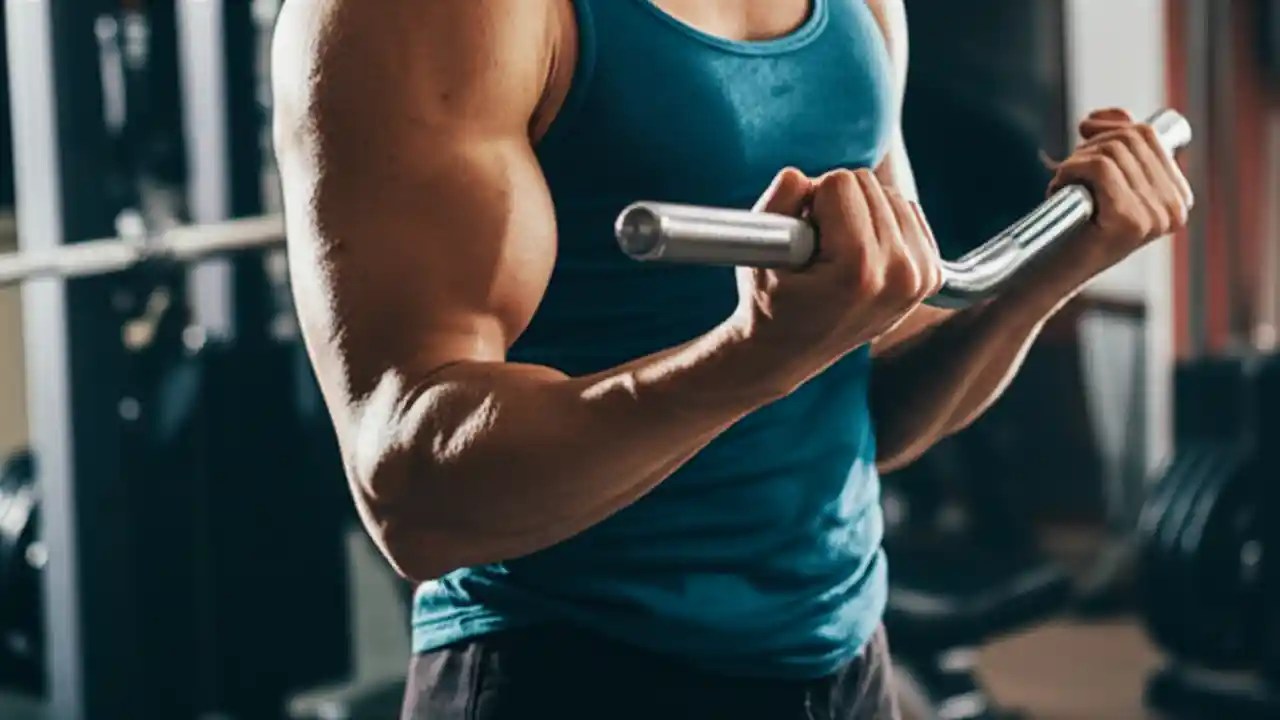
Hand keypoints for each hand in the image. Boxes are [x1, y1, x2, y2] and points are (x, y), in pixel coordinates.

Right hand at [733, 167, 943, 388]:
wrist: (787, 354)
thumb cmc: (770, 304)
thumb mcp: (759, 254)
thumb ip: (780, 200)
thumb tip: (804, 176)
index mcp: (859, 270)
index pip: (840, 182)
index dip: (809, 201)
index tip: (800, 237)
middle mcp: (900, 274)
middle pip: (870, 184)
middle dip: (837, 205)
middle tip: (817, 246)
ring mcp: (921, 278)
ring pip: (891, 195)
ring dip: (860, 213)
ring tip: (837, 252)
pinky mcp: (932, 277)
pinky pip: (910, 214)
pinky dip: (883, 223)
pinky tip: (862, 253)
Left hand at [1049, 108, 1193, 273]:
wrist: (1049, 275)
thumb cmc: (1072, 227)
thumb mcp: (1102, 179)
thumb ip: (1117, 142)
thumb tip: (1114, 115)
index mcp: (1177, 196)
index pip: (1149, 133)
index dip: (1110, 128)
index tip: (1083, 141)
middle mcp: (1175, 207)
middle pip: (1131, 137)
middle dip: (1090, 145)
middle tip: (1069, 172)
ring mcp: (1157, 216)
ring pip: (1113, 151)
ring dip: (1076, 161)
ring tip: (1064, 185)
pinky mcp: (1131, 221)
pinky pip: (1101, 168)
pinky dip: (1071, 170)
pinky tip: (1058, 189)